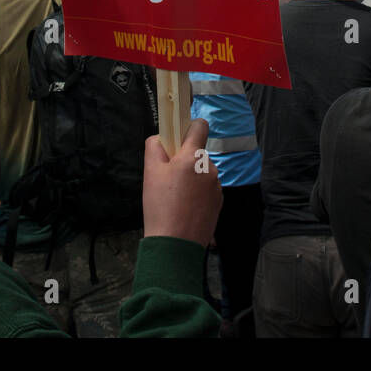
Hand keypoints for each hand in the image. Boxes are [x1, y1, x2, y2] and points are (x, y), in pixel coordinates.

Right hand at [141, 119, 221, 248]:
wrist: (175, 245)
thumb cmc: (161, 207)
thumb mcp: (150, 173)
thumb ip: (154, 147)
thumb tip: (160, 137)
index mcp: (193, 157)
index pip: (199, 126)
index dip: (189, 126)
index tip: (178, 136)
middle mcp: (210, 168)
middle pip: (197, 153)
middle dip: (184, 160)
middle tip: (167, 177)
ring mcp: (217, 186)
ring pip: (202, 171)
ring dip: (191, 177)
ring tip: (175, 197)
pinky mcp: (219, 202)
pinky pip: (207, 188)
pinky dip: (197, 193)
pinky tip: (184, 207)